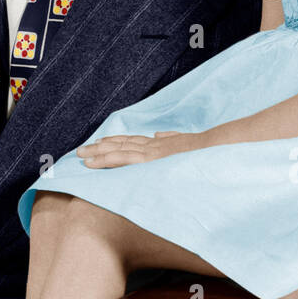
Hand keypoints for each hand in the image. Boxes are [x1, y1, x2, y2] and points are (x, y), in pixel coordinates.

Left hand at [78, 130, 200, 168]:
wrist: (216, 148)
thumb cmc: (205, 150)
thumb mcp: (186, 142)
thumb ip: (171, 138)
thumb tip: (158, 135)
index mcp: (159, 144)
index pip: (131, 142)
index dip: (113, 142)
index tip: (99, 143)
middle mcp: (151, 146)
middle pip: (119, 144)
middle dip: (99, 147)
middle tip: (81, 151)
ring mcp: (149, 153)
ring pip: (116, 151)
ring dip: (97, 154)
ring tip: (81, 156)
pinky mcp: (149, 162)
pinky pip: (123, 160)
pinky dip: (106, 161)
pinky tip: (92, 163)